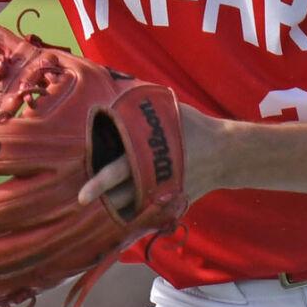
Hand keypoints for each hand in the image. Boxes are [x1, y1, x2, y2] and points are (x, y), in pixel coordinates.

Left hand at [77, 103, 226, 209]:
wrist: (225, 154)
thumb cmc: (193, 126)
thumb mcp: (167, 110)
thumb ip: (139, 108)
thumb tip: (111, 95)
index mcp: (150, 156)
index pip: (119, 171)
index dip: (99, 184)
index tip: (82, 196)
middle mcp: (154, 179)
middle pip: (121, 196)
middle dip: (101, 198)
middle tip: (80, 200)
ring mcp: (163, 194)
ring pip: (131, 206)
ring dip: (114, 204)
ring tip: (98, 200)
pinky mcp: (170, 203)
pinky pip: (145, 212)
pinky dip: (131, 210)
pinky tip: (120, 208)